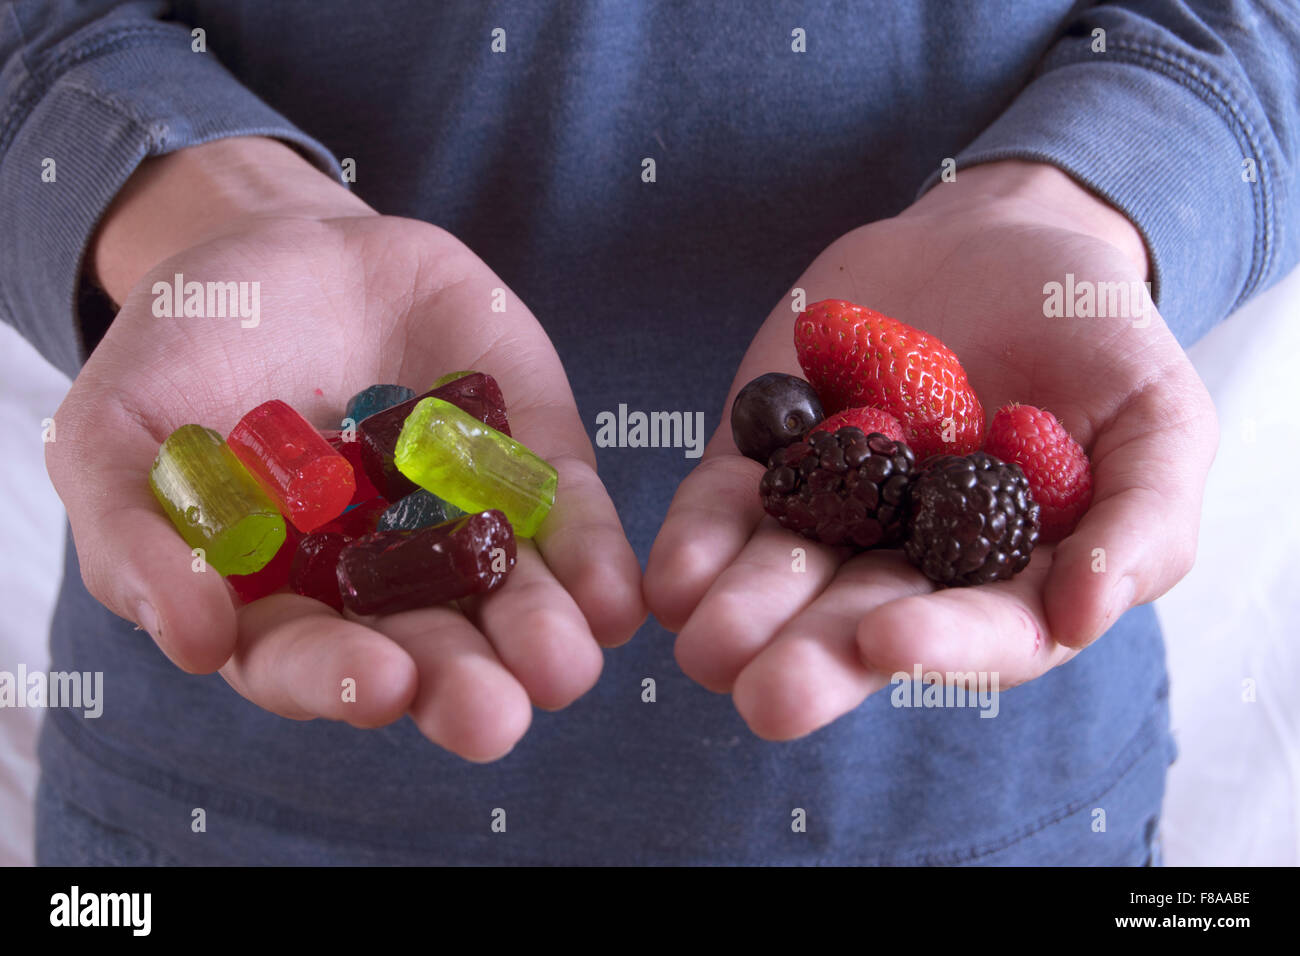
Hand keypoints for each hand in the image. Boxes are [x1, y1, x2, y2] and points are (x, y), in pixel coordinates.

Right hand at [46, 137, 644, 760]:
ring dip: (542, 633)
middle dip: (463, 684)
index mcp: (285, 596)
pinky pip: (566, 513)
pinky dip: (593, 554)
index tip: (379, 682)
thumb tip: (193, 641)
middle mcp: (386, 581)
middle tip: (493, 713)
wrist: (281, 243)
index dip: (341, 678)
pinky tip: (617, 597)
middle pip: (430, 649)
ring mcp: (464, 521)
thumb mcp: (117, 431)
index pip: (310, 660)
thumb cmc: (184, 351)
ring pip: (512, 597)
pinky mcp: (529, 459)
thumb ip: (137, 535)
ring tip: (565, 665)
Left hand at [645, 160, 1215, 739]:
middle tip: (766, 697)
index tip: (891, 642)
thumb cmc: (1097, 335)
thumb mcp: (1158, 417)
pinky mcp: (766, 458)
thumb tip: (1088, 615)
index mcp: (1006, 575)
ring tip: (705, 645)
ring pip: (782, 577)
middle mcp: (909, 561)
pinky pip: (728, 506)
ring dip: (743, 614)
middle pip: (860, 623)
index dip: (941, 644)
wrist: (1000, 236)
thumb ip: (1143, 518)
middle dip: (814, 660)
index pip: (979, 631)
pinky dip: (699, 539)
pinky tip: (671, 576)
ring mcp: (833, 510)